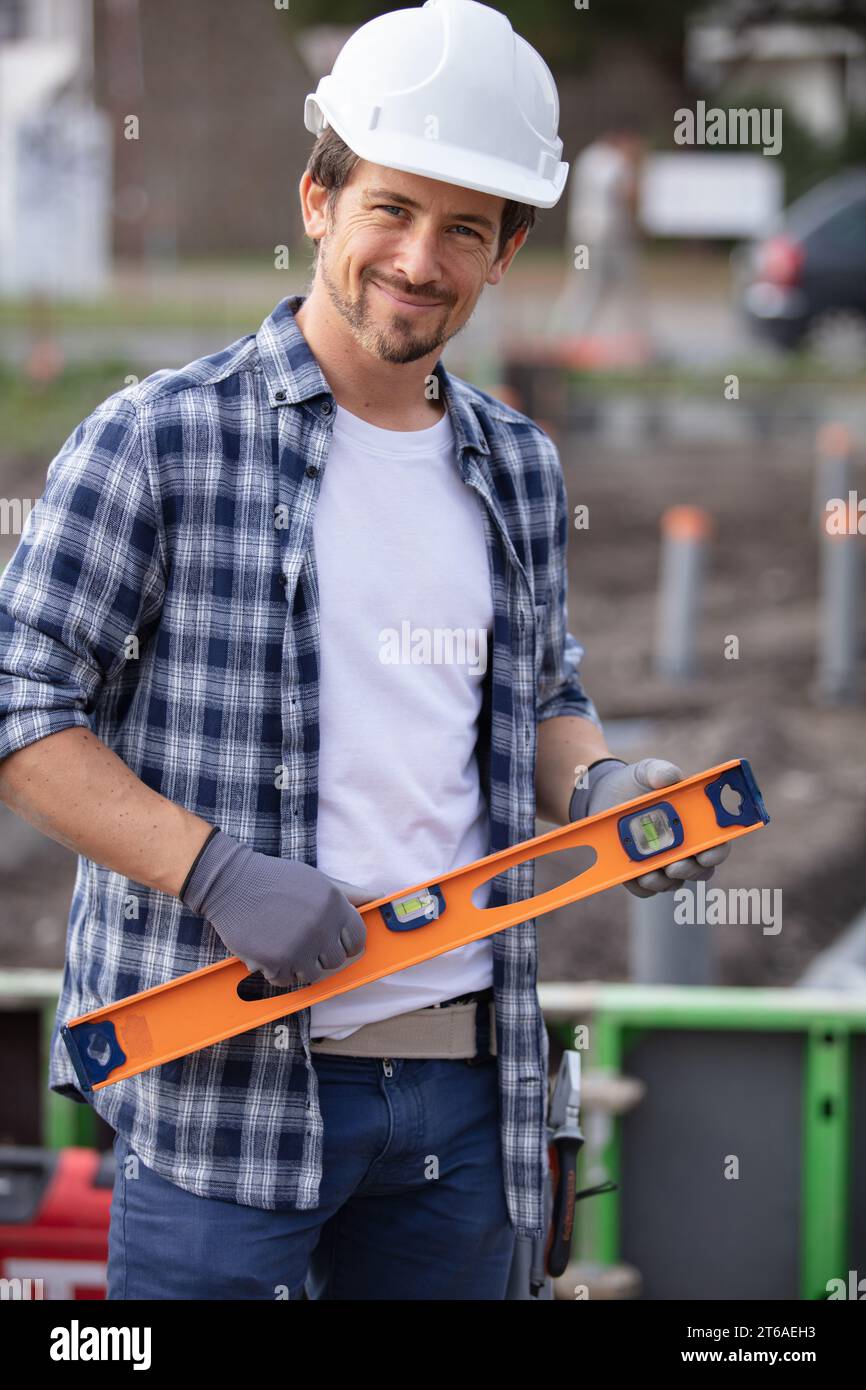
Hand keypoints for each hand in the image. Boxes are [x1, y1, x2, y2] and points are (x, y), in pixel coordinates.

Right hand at [180, 830, 389, 985]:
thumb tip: (379, 898)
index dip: (348, 945)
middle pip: (336, 961)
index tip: (337, 945)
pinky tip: (269, 951)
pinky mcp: (275, 961)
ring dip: (299, 965)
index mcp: (334, 905)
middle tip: (303, 943)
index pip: (358, 941)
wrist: (231, 882)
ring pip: (312, 974)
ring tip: (285, 945)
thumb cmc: (276, 880)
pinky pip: (285, 981)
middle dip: (322, 955)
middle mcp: (321, 927)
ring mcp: (299, 946)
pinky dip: (277, 972)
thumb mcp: (317, 879)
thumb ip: (349, 894)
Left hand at [572, 757, 729, 897]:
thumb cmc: (637, 783)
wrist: (603, 795)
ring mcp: (662, 863)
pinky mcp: (637, 873)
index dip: (717, 852)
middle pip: (699, 870)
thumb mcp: (647, 771)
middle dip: (691, 871)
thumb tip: (670, 777)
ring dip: (665, 881)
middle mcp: (684, 849)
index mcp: (696, 825)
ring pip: (673, 883)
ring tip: (651, 874)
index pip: (718, 844)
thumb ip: (660, 771)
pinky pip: (644, 889)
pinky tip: (635, 877)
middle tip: (676, 866)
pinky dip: (641, 886)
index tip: (707, 854)